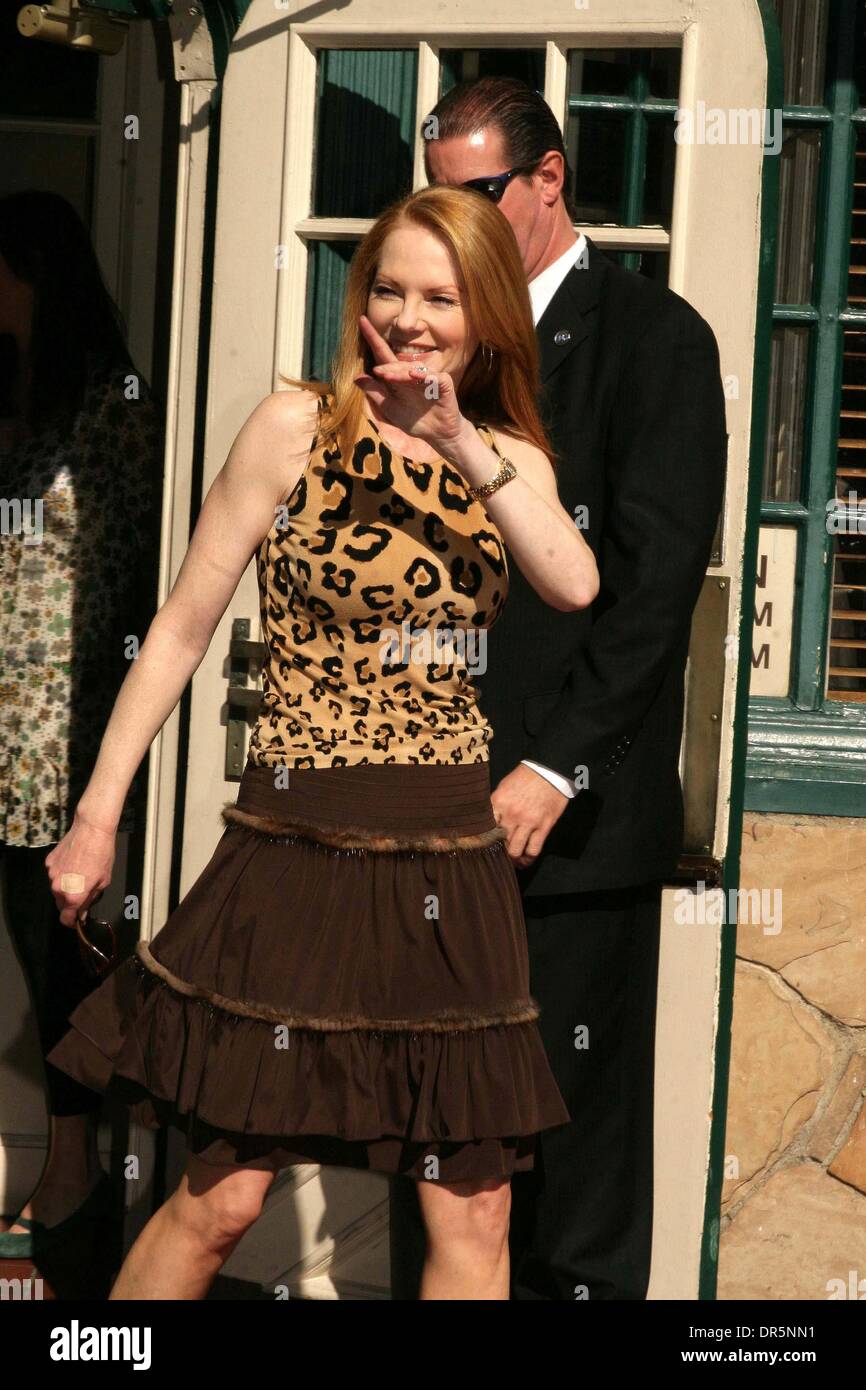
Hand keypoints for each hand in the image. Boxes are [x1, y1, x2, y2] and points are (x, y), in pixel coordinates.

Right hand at [45, 808, 116, 926]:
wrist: (91, 830)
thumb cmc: (101, 855)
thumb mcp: (103, 881)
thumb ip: (90, 900)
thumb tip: (82, 913)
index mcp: (73, 895)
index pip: (66, 919)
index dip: (72, 922)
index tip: (77, 920)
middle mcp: (58, 887)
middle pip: (61, 904)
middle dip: (71, 903)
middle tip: (84, 893)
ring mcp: (51, 874)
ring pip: (57, 889)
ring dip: (66, 888)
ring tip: (80, 874)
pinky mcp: (49, 862)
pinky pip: (54, 875)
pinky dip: (62, 874)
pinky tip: (73, 864)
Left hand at [355, 314, 467, 457]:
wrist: (437, 434)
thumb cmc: (414, 419)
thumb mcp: (389, 407)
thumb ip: (374, 392)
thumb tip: (356, 378)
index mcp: (397, 378)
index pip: (382, 354)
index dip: (373, 338)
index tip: (361, 320)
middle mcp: (412, 374)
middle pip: (396, 363)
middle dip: (386, 367)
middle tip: (377, 372)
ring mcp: (428, 377)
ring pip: (412, 369)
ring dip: (400, 373)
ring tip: (388, 377)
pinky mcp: (443, 383)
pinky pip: (433, 376)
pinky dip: (424, 375)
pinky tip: (414, 375)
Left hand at [491, 763, 570, 868]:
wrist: (550, 770)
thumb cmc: (526, 776)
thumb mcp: (504, 787)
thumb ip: (495, 805)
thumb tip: (487, 822)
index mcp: (498, 802)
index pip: (484, 828)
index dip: (482, 841)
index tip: (483, 847)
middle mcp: (511, 814)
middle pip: (499, 843)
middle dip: (497, 853)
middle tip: (498, 857)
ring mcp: (528, 822)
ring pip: (515, 851)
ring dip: (512, 860)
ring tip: (512, 862)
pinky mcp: (544, 827)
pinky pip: (533, 850)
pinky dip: (528, 860)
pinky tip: (525, 861)